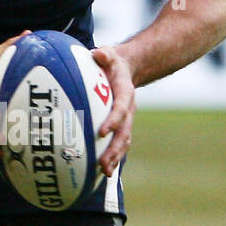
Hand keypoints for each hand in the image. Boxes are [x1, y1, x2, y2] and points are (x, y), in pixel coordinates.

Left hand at [90, 44, 135, 176]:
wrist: (125, 70)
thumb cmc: (111, 62)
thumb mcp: (109, 54)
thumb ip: (105, 54)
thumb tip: (98, 53)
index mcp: (125, 93)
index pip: (121, 108)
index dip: (114, 120)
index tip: (103, 132)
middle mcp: (127, 110)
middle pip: (124, 133)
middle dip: (115, 149)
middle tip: (103, 164)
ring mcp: (125, 120)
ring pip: (122, 142)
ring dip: (114, 158)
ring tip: (104, 172)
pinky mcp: (119, 127)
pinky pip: (117, 144)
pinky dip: (111, 157)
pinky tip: (99, 171)